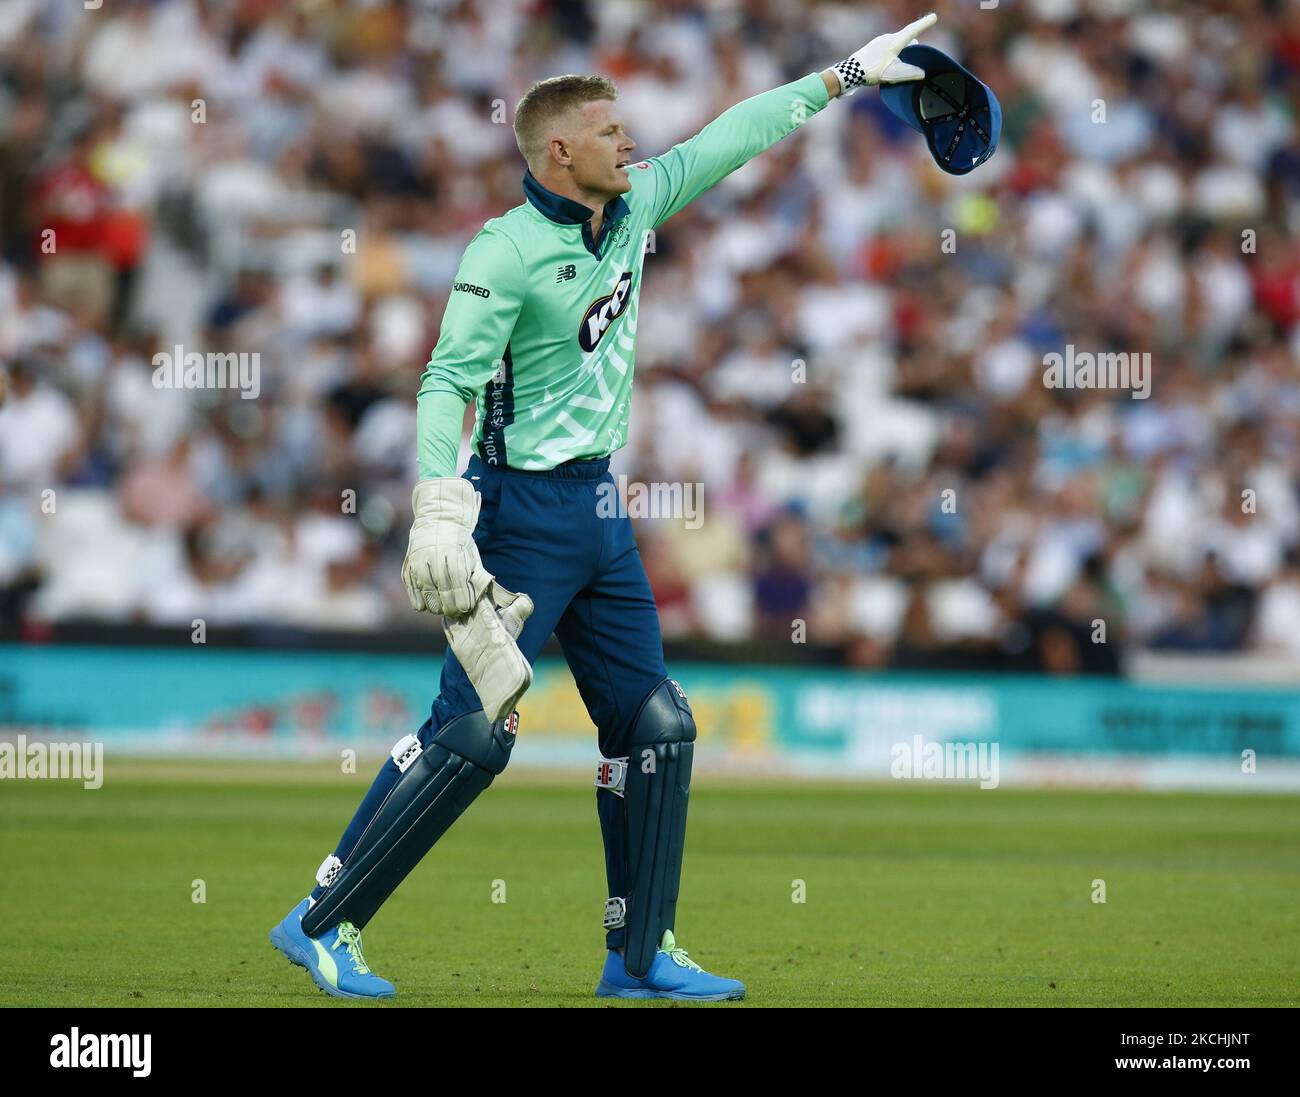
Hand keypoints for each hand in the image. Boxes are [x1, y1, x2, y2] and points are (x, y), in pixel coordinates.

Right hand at [401, 477, 493, 617]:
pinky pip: (411, 589)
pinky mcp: (408, 566)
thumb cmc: (460, 544)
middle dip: (450, 607)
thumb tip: (483, 600)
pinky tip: (425, 605)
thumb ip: (476, 578)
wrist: (439, 521)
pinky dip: (418, 601)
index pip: (459, 589)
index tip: (465, 608)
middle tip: (454, 611)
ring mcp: (420, 564)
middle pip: (442, 595)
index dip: (462, 603)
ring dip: (434, 606)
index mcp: (455, 559)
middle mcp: (436, 561)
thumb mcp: (472, 557)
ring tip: (441, 608)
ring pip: (426, 595)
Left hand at [832, 12, 936, 93]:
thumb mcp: (892, 75)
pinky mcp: (874, 45)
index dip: (924, 24)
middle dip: (913, 41)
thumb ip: (908, 74)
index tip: (934, 17)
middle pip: (906, 37)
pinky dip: (894, 50)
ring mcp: (880, 40)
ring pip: (897, 41)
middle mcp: (888, 38)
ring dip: (903, 47)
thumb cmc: (872, 72)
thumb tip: (922, 74)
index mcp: (894, 42)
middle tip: (919, 47)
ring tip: (904, 57)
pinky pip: (889, 45)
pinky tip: (890, 60)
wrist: (851, 72)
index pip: (913, 31)